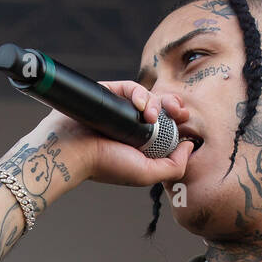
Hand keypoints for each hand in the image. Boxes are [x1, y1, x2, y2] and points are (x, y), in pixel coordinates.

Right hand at [37, 81, 194, 187]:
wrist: (73, 152)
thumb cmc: (105, 166)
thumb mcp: (147, 174)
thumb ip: (174, 166)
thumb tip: (188, 145)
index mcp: (142, 143)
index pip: (168, 126)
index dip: (179, 121)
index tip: (184, 121)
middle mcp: (131, 125)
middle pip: (162, 107)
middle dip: (174, 106)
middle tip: (178, 111)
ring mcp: (120, 109)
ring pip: (149, 96)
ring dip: (156, 103)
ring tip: (149, 115)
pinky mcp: (109, 94)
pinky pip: (131, 87)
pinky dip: (140, 93)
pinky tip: (140, 105)